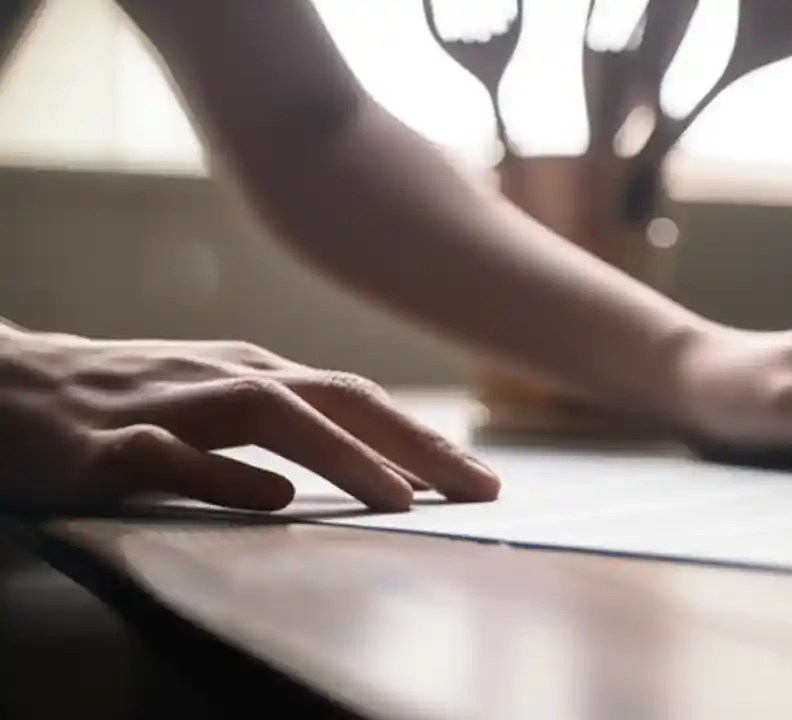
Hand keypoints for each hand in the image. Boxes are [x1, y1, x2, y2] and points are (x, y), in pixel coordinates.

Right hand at [0, 329, 498, 511]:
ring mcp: (171, 406)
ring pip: (269, 417)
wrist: (11, 385)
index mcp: (258, 372)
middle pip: (338, 398)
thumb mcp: (220, 400)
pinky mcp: (111, 444)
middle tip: (479, 488)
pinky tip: (274, 504)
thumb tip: (377, 465)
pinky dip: (226, 477)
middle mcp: (227, 378)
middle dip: (415, 443)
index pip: (359, 399)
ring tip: (400, 498)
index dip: (424, 436)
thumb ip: (291, 425)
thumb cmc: (131, 398)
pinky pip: (173, 458)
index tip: (482, 477)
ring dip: (341, 456)